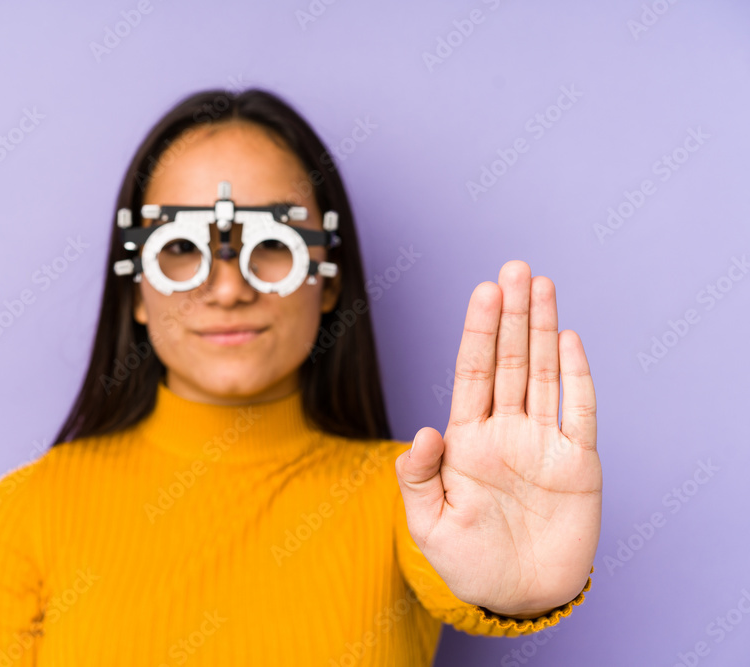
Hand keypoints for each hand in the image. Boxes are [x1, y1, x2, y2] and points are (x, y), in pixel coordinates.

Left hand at [395, 260, 600, 616]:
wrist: (518, 595)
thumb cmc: (468, 562)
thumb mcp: (429, 524)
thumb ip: (420, 477)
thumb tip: (425, 430)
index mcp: (467, 440)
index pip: (473, 373)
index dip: (479, 332)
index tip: (483, 291)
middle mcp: (506, 431)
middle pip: (510, 361)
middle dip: (512, 315)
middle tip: (516, 268)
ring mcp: (543, 443)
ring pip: (544, 374)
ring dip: (543, 329)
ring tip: (542, 284)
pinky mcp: (577, 463)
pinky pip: (579, 410)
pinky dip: (577, 375)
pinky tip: (568, 338)